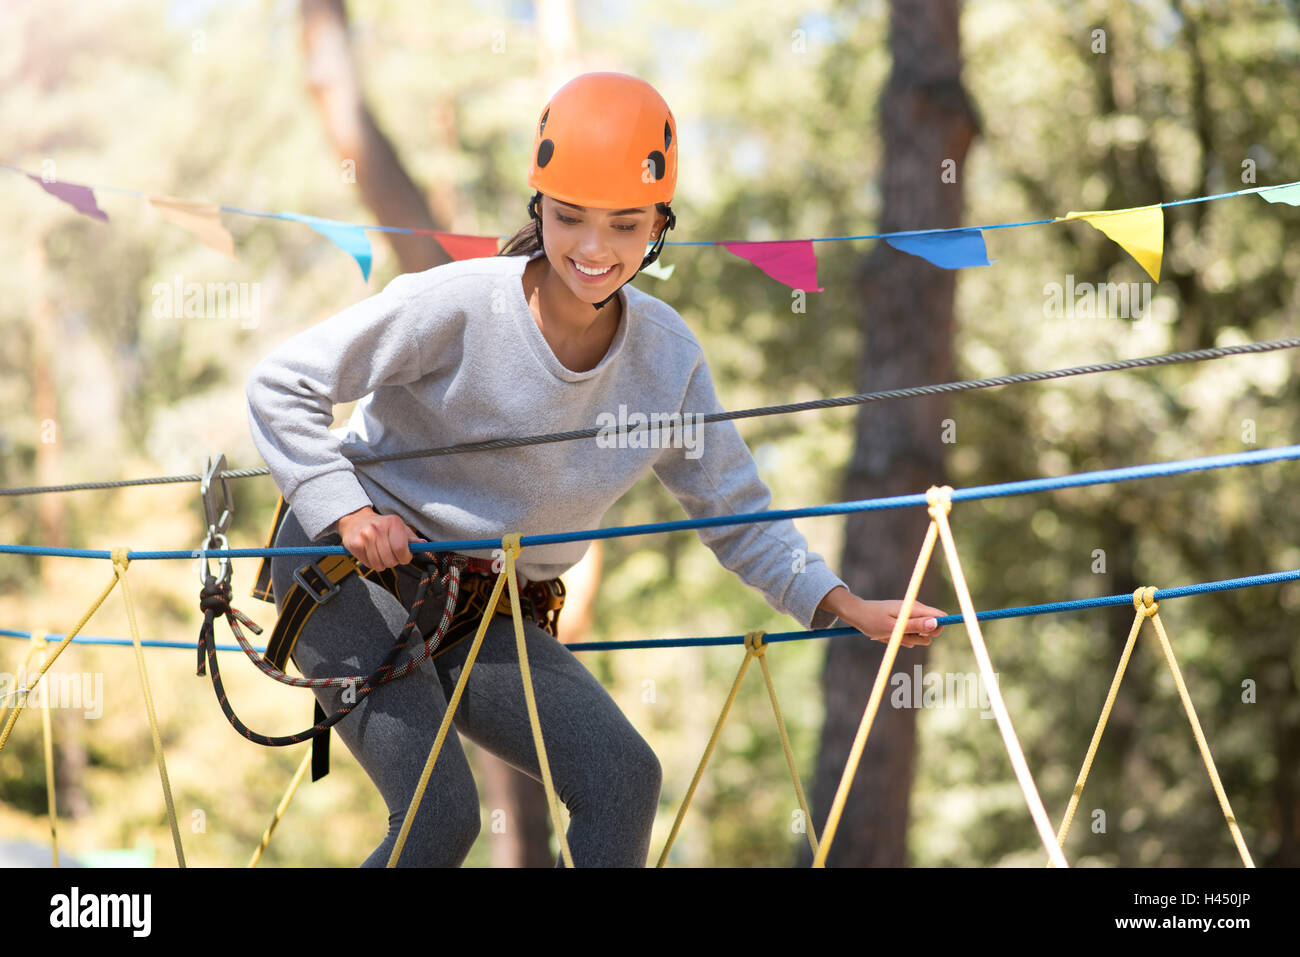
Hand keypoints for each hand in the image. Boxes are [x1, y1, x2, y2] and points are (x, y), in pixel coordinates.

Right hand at [336, 506, 425, 570]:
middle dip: (394, 561)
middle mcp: (378, 528)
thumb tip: (424, 545)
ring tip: (380, 553)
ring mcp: (365, 536)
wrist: (356, 520)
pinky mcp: (355, 544)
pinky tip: (371, 553)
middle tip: (391, 554)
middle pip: (390, 560)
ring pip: (379, 565)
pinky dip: (372, 563)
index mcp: (393, 522)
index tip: (404, 557)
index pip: (401, 548)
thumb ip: (412, 538)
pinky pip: (368, 564)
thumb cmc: (382, 526)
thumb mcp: (399, 527)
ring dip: (382, 564)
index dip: (405, 557)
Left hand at [819, 586, 946, 647]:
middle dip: (918, 638)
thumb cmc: (872, 620)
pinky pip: (909, 636)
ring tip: (890, 634)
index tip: (923, 635)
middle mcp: (915, 611)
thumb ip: (915, 626)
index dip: (938, 629)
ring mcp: (909, 617)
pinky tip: (887, 634)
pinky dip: (899, 639)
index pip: (940, 617)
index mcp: (915, 609)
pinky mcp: (903, 623)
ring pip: (919, 636)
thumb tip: (936, 623)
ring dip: (906, 640)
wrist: (856, 614)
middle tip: (899, 635)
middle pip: (931, 630)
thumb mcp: (893, 627)